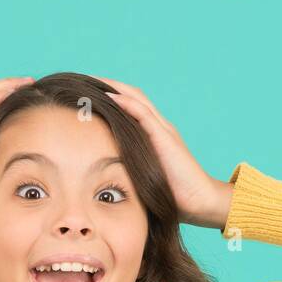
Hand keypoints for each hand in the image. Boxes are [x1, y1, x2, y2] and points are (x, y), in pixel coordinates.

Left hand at [96, 76, 232, 228]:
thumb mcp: (144, 176)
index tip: (87, 93)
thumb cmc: (171, 194)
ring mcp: (163, 130)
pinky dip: (127, 103)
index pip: (131, 105)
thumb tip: (105, 175)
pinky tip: (110, 97)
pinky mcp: (165, 138)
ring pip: (136, 99)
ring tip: (91, 82)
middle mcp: (159, 126)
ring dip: (114, 88)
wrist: (199, 201)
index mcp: (154, 134)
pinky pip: (144, 114)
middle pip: (132, 95)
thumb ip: (130, 167)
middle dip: (108, 85)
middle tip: (83, 81)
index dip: (111, 95)